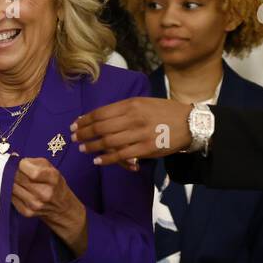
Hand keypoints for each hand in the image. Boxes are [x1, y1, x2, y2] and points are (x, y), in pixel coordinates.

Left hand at [11, 158, 86, 256]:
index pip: (33, 172)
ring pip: (12, 188)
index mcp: (53, 179)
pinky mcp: (27, 212)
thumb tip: (13, 160)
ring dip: (11, 182)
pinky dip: (12, 192)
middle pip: (19, 179)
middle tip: (14, 170)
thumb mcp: (51, 168)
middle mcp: (45, 193)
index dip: (23, 165)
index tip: (22, 164)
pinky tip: (18, 189)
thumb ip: (33, 162)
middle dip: (14, 172)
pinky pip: (11, 198)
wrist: (61, 206)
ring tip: (16, 179)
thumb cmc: (54, 183)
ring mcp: (35, 204)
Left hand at [72, 98, 193, 167]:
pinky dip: (106, 159)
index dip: (84, 120)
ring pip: (108, 142)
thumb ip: (123, 109)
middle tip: (73, 138)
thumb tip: (100, 116)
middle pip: (100, 127)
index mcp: (131, 104)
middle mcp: (134, 118)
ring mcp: (140, 134)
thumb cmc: (164, 111)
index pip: (101, 112)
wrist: (189, 123)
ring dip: (91, 146)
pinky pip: (121, 155)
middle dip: (83, 133)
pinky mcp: (146, 149)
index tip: (74, 125)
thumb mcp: (143, 102)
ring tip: (82, 148)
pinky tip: (97, 160)